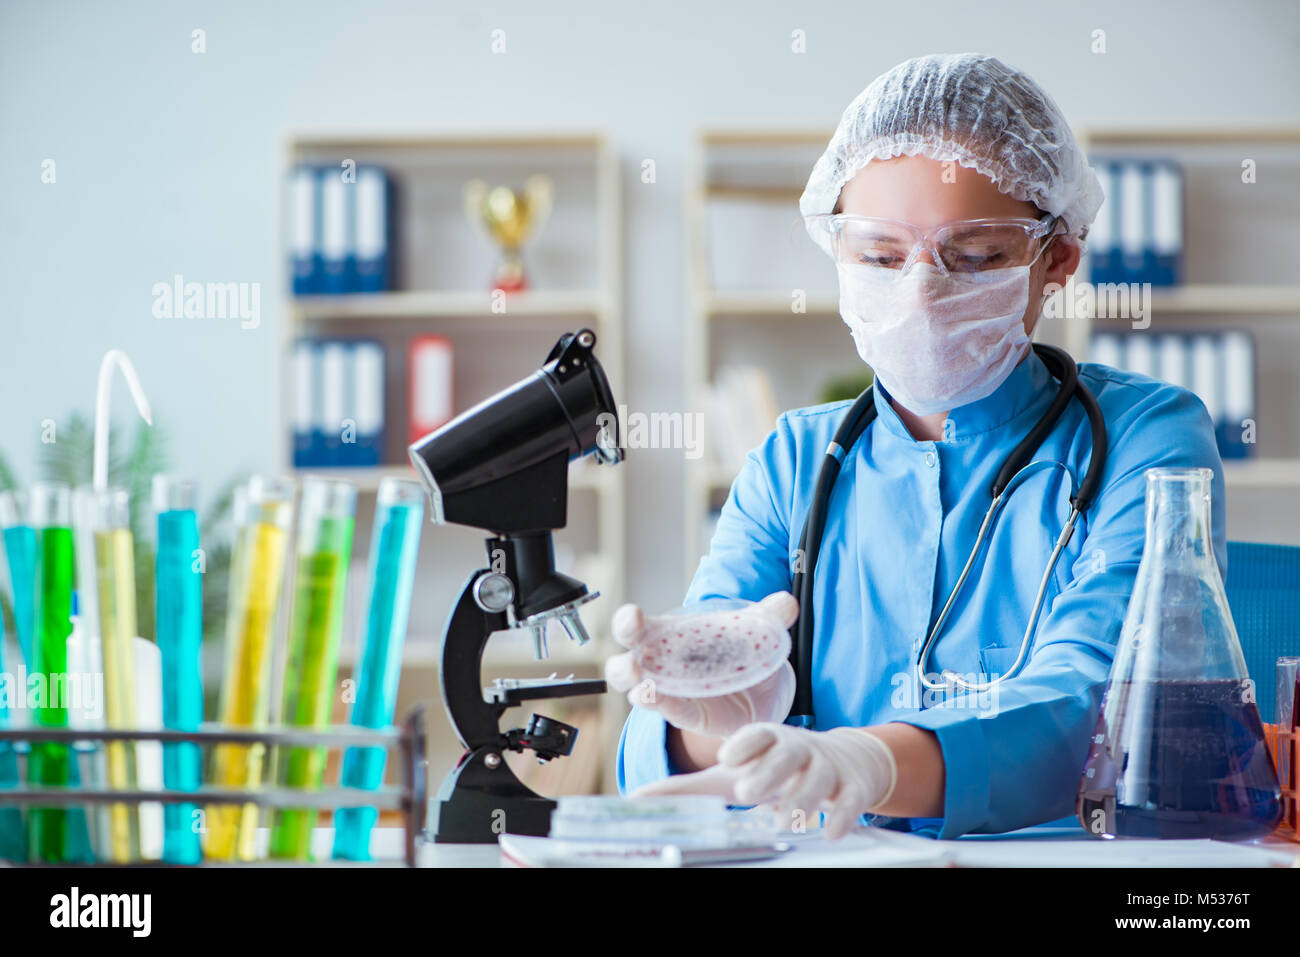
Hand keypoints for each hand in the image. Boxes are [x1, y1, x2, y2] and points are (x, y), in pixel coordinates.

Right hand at [603, 592, 797, 738]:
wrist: (761, 693)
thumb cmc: (741, 652)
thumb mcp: (755, 631)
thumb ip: (770, 616)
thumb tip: (787, 603)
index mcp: (666, 636)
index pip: (634, 627)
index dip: (627, 621)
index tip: (633, 617)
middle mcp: (659, 665)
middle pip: (623, 663)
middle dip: (622, 660)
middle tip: (633, 658)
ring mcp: (669, 693)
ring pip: (636, 692)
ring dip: (633, 686)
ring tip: (640, 681)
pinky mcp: (687, 714)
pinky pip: (669, 711)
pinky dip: (662, 705)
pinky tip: (659, 699)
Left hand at [629, 722, 897, 838]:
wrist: (846, 760)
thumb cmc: (775, 768)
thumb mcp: (734, 774)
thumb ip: (689, 787)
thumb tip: (635, 797)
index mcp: (769, 739)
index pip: (758, 733)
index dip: (743, 743)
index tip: (725, 757)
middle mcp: (799, 748)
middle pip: (788, 752)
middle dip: (768, 770)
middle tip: (746, 791)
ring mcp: (828, 766)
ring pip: (819, 776)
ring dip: (802, 796)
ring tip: (785, 817)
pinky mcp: (853, 787)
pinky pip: (851, 798)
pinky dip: (842, 815)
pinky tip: (830, 832)